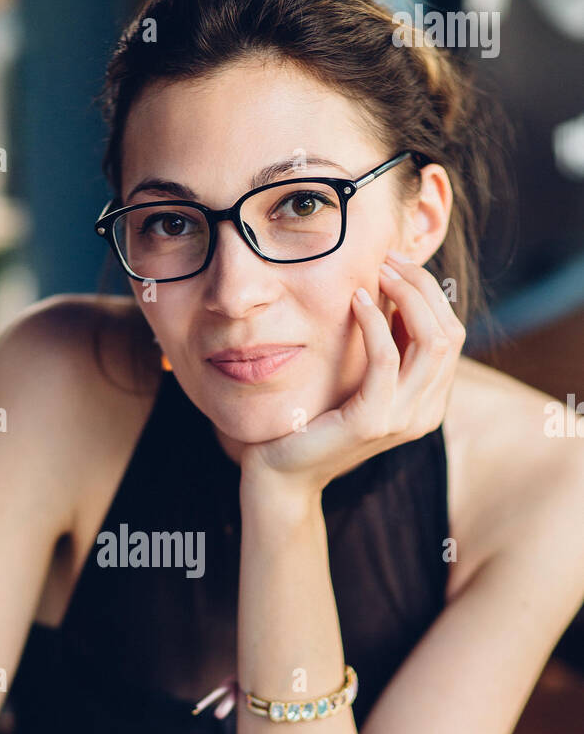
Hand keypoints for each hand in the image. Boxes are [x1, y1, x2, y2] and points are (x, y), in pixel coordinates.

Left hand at [240, 253, 466, 496]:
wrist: (282, 474)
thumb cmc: (314, 420)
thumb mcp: (359, 377)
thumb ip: (387, 345)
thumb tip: (396, 289)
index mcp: (429, 401)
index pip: (452, 333)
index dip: (430, 292)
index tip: (395, 264)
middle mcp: (426, 413)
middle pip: (449, 332)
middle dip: (423, 287)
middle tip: (388, 259)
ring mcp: (403, 420)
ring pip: (432, 341)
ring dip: (406, 296)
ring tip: (377, 272)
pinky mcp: (371, 422)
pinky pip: (386, 359)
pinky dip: (376, 322)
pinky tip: (356, 301)